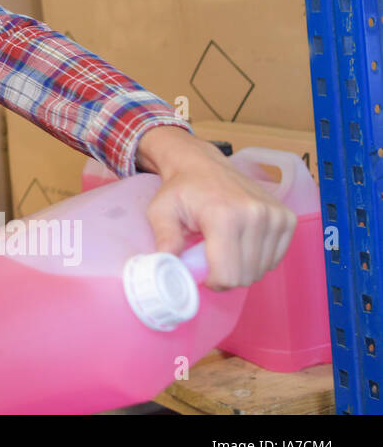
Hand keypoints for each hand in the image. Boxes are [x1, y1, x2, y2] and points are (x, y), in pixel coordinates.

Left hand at [138, 128, 297, 290]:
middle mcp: (256, 215)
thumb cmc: (181, 190)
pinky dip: (257, 259)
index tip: (202, 272)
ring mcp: (275, 216)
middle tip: (210, 259)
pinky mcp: (287, 218)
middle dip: (225, 276)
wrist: (203, 165)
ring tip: (224, 247)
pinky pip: (275, 259)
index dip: (212, 281)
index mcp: (224, 216)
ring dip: (241, 267)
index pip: (228, 274)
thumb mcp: (160, 211)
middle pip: (246, 276)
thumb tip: (165, 265)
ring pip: (261, 270)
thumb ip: (164, 239)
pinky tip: (241, 242)